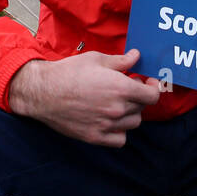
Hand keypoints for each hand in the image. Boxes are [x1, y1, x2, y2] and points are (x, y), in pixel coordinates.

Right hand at [8, 49, 160, 146]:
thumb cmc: (69, 72)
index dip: (153, 88)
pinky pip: (120, 139)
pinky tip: (110, 119)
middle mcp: (117, 109)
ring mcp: (107, 126)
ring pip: (133, 123)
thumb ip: (121, 61)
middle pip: (142, 108)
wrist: (43, 92)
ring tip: (116, 102)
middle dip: (138, 96)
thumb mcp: (96, 59)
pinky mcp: (95, 137)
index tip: (147, 82)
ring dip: (130, 113)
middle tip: (125, 87)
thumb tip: (136, 56)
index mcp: (121, 88)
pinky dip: (120, 131)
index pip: (153, 95)